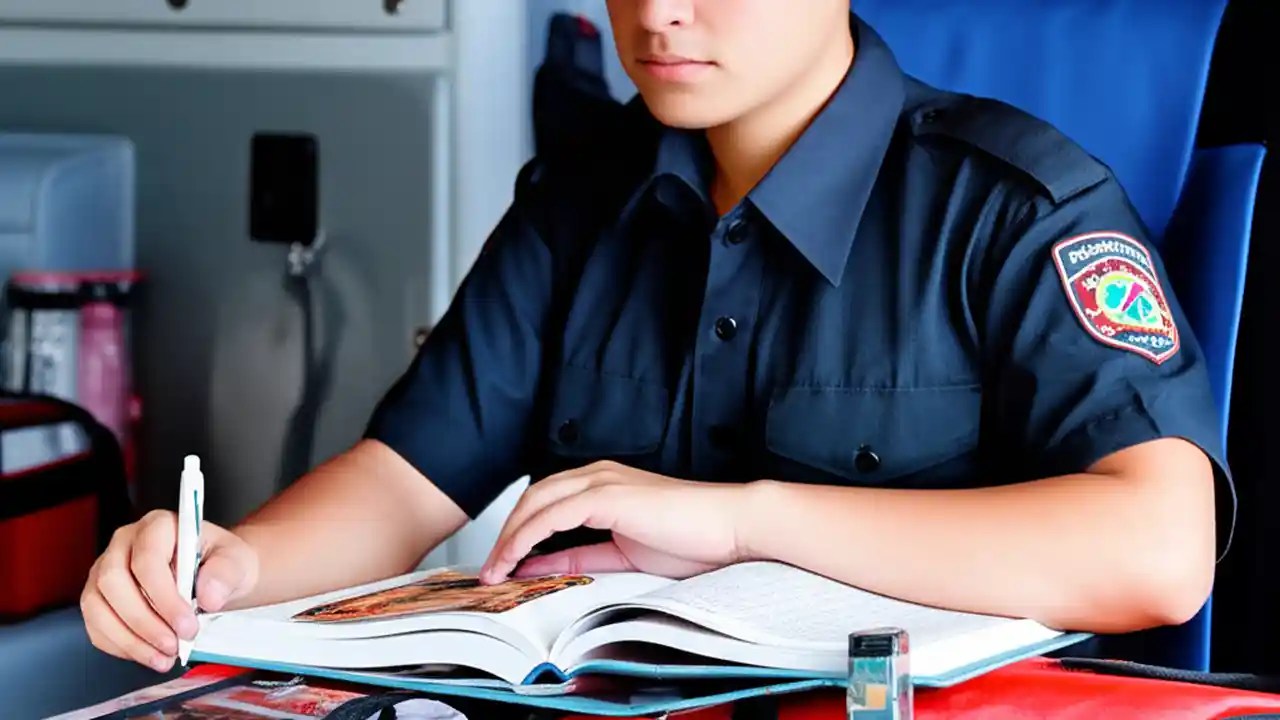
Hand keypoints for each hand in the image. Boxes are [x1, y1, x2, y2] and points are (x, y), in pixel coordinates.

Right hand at [81, 510, 259, 671]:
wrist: (216, 578)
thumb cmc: (222, 565)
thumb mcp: (236, 561)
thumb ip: (226, 573)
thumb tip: (209, 595)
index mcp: (158, 526)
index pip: (147, 559)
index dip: (165, 598)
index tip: (187, 626)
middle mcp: (125, 543)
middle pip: (114, 582)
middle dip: (145, 622)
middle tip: (175, 645)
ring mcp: (105, 570)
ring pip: (98, 607)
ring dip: (130, 639)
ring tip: (163, 657)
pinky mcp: (99, 598)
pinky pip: (96, 625)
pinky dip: (120, 646)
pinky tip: (148, 654)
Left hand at [479, 462, 756, 583]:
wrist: (730, 528)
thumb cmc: (693, 540)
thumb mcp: (624, 554)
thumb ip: (585, 555)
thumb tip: (546, 566)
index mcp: (604, 485)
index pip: (546, 504)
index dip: (519, 533)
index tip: (502, 566)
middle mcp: (598, 476)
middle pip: (533, 499)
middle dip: (505, 535)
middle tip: (490, 571)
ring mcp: (601, 482)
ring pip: (536, 504)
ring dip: (509, 538)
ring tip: (494, 571)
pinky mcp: (607, 495)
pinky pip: (552, 515)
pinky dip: (526, 537)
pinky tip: (515, 559)